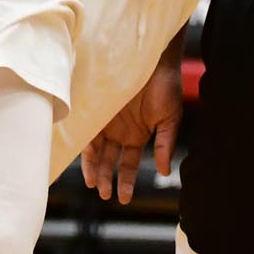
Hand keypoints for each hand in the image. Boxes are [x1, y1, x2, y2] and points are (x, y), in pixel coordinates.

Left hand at [81, 62, 180, 204]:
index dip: (126, 182)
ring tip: (93, 183)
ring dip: (93, 167)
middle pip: (109, 161)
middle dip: (106, 178)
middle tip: (104, 193)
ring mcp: (106, 119)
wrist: (153, 56)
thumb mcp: (170, 118)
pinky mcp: (96, 106)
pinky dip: (83, 144)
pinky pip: (86, 129)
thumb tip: (163, 172)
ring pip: (96, 150)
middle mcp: (119, 131)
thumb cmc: (165, 85)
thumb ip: (165, 144)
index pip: (129, 164)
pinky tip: (83, 157)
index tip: (124, 198)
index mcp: (137, 136)